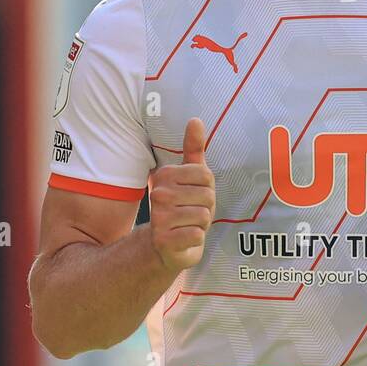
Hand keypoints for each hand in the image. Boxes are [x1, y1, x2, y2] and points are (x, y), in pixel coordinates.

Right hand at [148, 117, 216, 272]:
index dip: (207, 189)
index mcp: (165, 175)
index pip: (206, 175)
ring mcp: (159, 217)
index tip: (194, 195)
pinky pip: (197, 234)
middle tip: (191, 213)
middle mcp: (159, 194)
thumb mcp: (191, 177)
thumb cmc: (183, 207)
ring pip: (204, 216)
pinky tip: (185, 239)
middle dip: (206, 208)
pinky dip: (196, 238)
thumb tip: (196, 119)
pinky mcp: (164, 240)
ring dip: (201, 224)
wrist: (166, 245)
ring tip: (188, 226)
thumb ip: (193, 149)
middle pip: (208, 196)